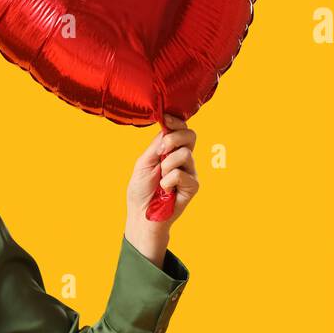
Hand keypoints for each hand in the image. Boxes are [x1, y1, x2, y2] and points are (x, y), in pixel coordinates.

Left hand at [126, 114, 199, 230]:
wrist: (140, 214)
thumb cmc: (141, 190)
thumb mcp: (144, 162)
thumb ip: (156, 145)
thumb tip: (166, 128)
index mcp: (171, 151)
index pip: (181, 130)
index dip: (176, 122)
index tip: (165, 118)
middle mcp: (183, 159)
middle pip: (190, 136)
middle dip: (173, 139)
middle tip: (161, 152)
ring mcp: (190, 172)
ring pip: (185, 154)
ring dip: (167, 165)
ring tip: (160, 178)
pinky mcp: (193, 186)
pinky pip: (182, 174)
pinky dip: (168, 181)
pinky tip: (165, 190)